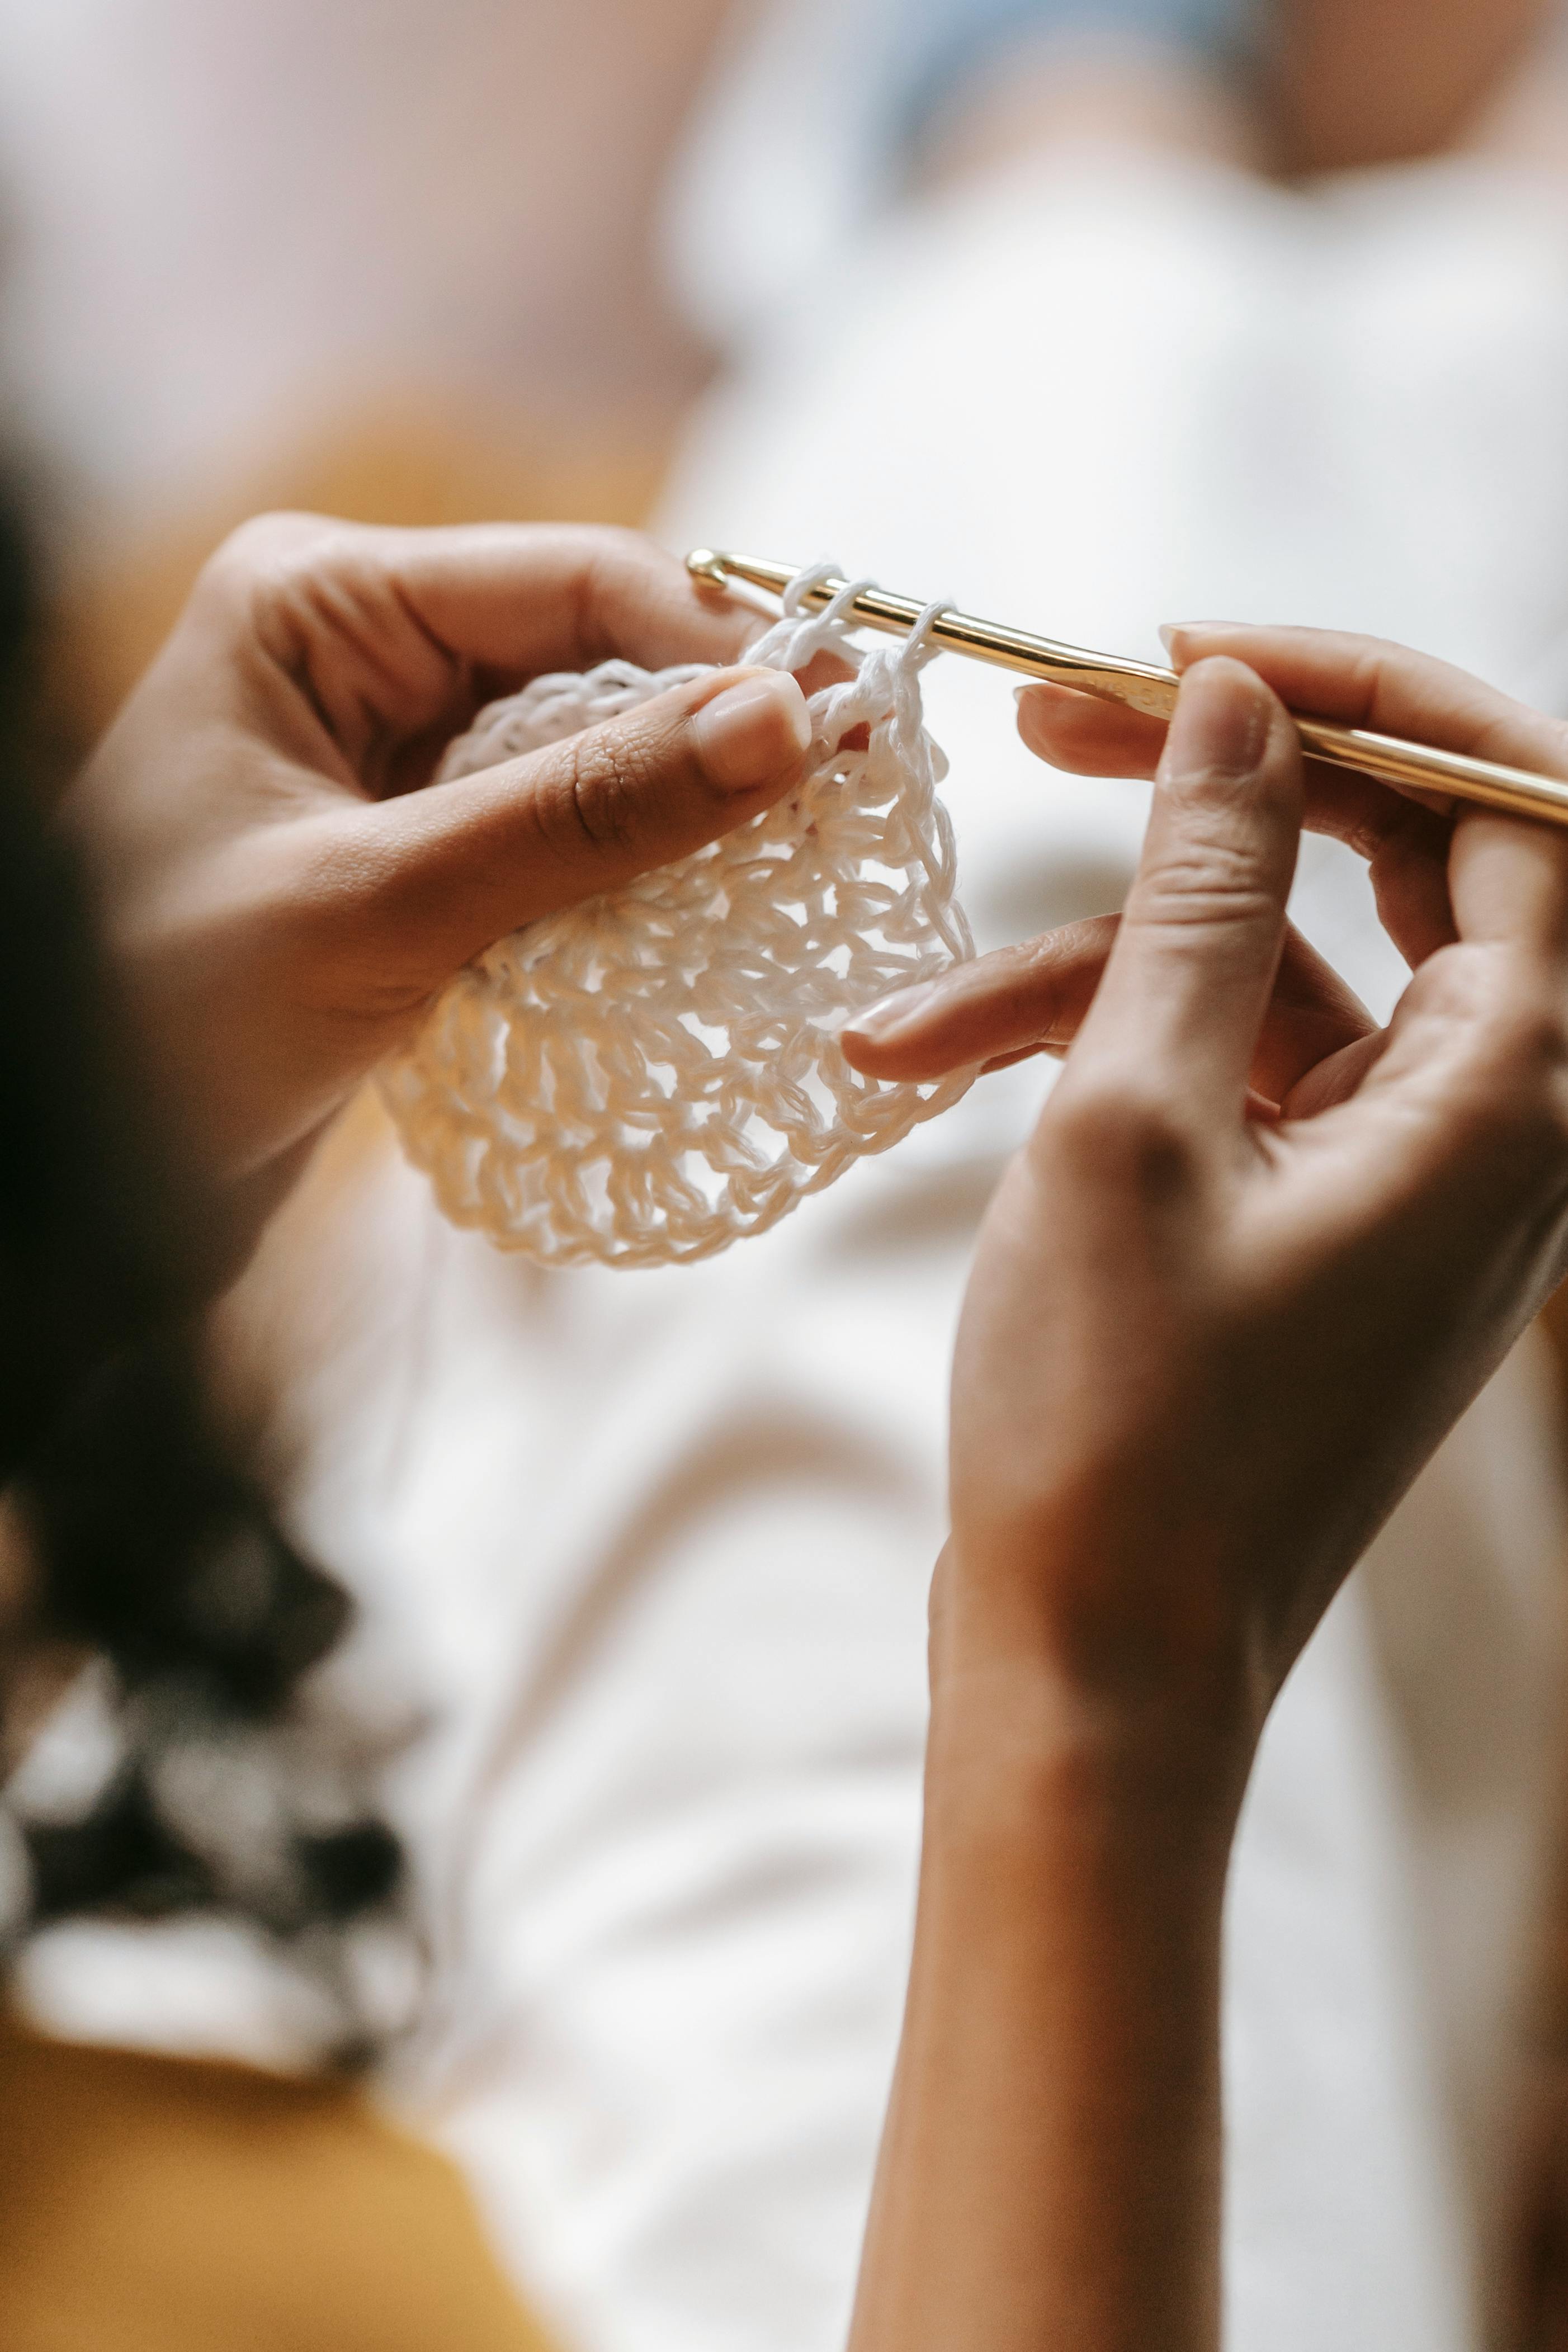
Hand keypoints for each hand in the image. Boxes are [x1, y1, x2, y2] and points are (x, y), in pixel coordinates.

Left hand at [67, 515, 810, 1265]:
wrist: (76, 1180)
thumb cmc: (164, 1011)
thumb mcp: (384, 901)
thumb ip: (585, 814)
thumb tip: (782, 723)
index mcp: (320, 604)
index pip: (574, 583)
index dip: (722, 649)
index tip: (849, 725)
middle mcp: (361, 660)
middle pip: (595, 665)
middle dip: (716, 735)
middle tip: (853, 805)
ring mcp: (390, 768)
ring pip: (588, 766)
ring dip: (682, 824)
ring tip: (799, 875)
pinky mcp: (413, 866)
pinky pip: (556, 850)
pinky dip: (627, 890)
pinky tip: (700, 930)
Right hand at [849, 627, 1567, 1750]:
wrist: (1097, 1669)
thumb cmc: (1121, 1424)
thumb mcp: (1134, 1117)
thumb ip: (1198, 888)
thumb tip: (1238, 700)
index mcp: (1515, 1090)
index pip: (1506, 802)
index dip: (1356, 695)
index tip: (1187, 653)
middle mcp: (1495, 1121)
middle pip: (1385, 866)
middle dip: (1212, 791)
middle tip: (1052, 715)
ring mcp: (1404, 1172)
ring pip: (1262, 980)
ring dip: (1085, 972)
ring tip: (908, 1014)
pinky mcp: (1314, 1213)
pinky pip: (1223, 1075)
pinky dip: (1090, 1061)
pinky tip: (924, 1070)